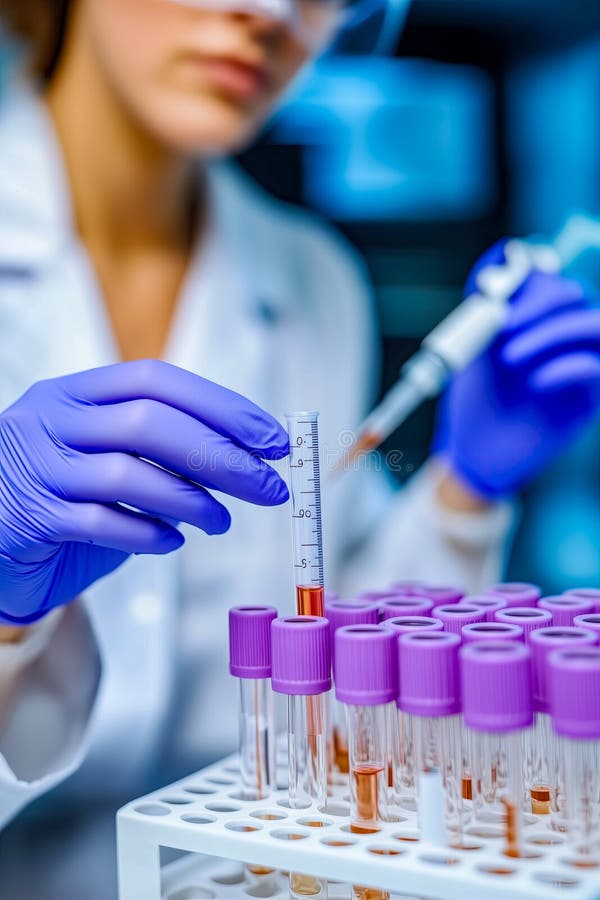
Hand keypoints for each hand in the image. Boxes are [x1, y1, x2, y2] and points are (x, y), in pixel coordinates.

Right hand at [0, 360, 288, 623]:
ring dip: (191, 500)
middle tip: (269, 486)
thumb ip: (157, 447)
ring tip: (222, 521)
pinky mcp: (31, 518)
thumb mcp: (104, 452)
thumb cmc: (63, 491)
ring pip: (128, 474)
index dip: (222, 406)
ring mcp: (38, 468)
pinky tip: (172, 540)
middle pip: (150, 423)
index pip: (157, 380)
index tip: (271, 439)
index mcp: (76, 392)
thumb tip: (243, 455)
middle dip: (222, 455)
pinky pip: (101, 524)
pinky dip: (147, 533)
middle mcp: (52, 420)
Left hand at [434, 239, 599, 497]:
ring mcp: (579, 366)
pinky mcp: (587, 400)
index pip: (554, 281)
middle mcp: (563, 339)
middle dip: (539, 303)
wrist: (475, 452)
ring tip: (509, 356)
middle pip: (576, 296)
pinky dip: (565, 367)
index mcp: (538, 321)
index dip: (532, 281)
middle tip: (502, 327)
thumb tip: (498, 265)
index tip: (497, 299)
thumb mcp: (473, 349)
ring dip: (552, 331)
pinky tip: (535, 382)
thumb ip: (488, 310)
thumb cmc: (475, 400)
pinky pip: (595, 368)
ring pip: (594, 325)